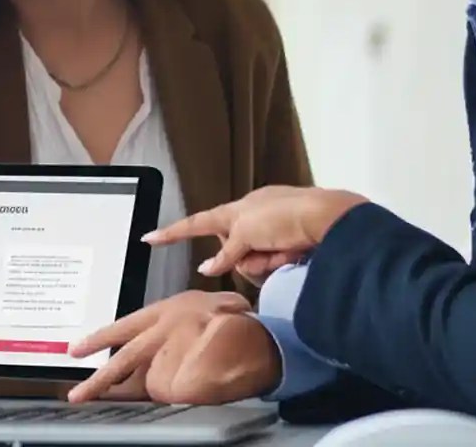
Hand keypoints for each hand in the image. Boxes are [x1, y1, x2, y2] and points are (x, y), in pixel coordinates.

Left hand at [66, 291, 279, 404]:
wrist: (267, 337)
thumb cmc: (234, 324)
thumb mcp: (199, 309)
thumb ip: (171, 327)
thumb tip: (145, 353)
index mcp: (166, 312)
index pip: (123, 326)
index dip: (99, 339)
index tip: (75, 351)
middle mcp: (167, 328)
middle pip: (125, 358)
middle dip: (100, 380)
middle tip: (78, 395)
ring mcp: (179, 350)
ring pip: (154, 381)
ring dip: (163, 386)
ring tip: (183, 378)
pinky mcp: (192, 373)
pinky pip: (176, 392)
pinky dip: (183, 392)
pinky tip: (199, 383)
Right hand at [143, 186, 367, 279]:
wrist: (327, 220)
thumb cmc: (283, 215)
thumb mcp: (246, 231)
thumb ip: (226, 253)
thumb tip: (207, 268)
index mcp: (237, 208)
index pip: (197, 222)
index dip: (172, 233)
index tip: (148, 238)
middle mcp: (252, 219)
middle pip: (231, 251)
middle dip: (244, 259)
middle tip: (263, 253)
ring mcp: (272, 233)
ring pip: (251, 263)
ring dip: (263, 263)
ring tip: (283, 254)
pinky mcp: (289, 246)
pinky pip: (271, 265)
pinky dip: (278, 264)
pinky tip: (293, 256)